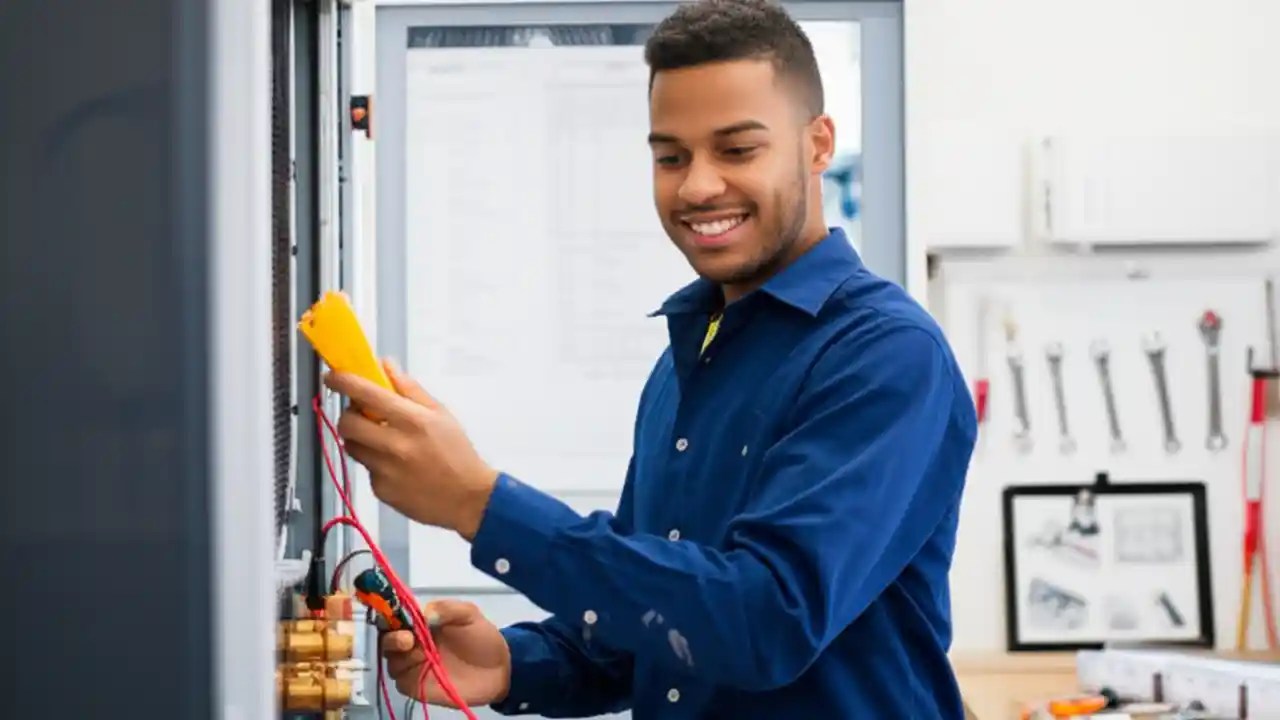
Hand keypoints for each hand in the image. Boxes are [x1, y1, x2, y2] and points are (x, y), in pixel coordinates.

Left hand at [324, 359, 497, 537]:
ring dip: (360, 439)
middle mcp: (395, 445)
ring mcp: (385, 470)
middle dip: (349, 415)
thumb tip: (386, 366)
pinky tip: (396, 466)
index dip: (343, 382)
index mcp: (412, 420)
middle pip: (347, 423)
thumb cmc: (457, 453)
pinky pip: (366, 469)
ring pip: (352, 446)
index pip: (366, 394)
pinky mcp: (380, 490)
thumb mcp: (441, 414)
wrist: (468, 498)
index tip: (333, 377)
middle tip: (362, 415)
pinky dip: (375, 463)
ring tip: (382, 441)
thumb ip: (410, 389)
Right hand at [383, 599, 511, 706]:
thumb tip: (424, 613)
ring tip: (422, 654)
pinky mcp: (416, 686)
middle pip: (386, 640)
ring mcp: (413, 665)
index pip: (395, 617)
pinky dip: (406, 675)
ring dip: (401, 656)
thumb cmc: (482, 638)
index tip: (399, 618)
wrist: (498, 670)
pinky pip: (400, 682)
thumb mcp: (468, 614)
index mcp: (421, 623)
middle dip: (392, 638)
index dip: (391, 616)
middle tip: (408, 639)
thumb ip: (447, 609)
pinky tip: (423, 669)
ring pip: (391, 661)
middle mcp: (412, 643)